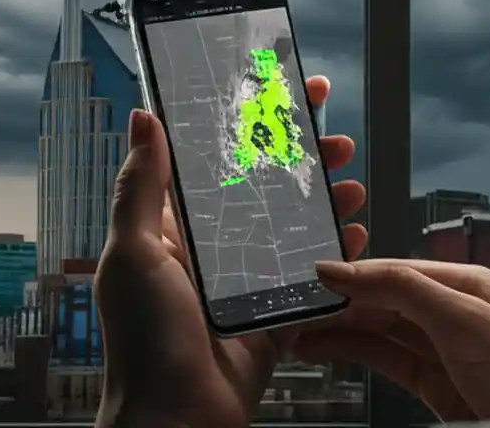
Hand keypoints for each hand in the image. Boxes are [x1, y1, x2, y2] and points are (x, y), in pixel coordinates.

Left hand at [94, 76, 365, 427]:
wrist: (179, 421)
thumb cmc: (145, 343)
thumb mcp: (134, 254)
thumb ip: (141, 187)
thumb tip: (141, 118)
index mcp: (177, 231)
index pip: (216, 162)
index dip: (249, 127)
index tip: (280, 94)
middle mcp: (216, 250)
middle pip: (268, 189)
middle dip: (304, 160)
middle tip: (335, 139)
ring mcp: (250, 281)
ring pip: (298, 227)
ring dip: (328, 202)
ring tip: (352, 187)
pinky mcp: (279, 314)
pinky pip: (316, 275)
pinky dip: (340, 253)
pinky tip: (356, 234)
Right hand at [293, 259, 489, 421]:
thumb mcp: (465, 321)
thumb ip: (403, 290)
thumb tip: (344, 268)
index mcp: (463, 283)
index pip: (393, 270)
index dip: (348, 273)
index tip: (302, 277)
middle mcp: (451, 310)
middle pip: (381, 298)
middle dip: (336, 301)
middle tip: (286, 306)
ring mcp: (442, 348)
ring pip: (378, 330)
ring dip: (336, 328)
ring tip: (289, 329)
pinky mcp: (436, 383)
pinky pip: (385, 360)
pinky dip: (352, 354)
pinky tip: (322, 350)